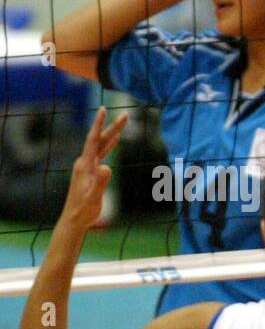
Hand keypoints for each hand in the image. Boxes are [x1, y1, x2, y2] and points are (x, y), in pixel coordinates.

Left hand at [59, 107, 128, 232]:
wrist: (74, 219)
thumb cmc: (83, 210)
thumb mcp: (93, 197)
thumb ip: (100, 182)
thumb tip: (107, 167)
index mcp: (84, 165)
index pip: (93, 140)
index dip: (99, 124)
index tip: (104, 109)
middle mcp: (84, 162)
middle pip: (100, 140)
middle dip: (112, 126)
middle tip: (126, 114)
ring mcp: (87, 166)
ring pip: (102, 145)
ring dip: (112, 133)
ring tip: (122, 122)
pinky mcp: (91, 171)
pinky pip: (102, 153)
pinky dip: (110, 144)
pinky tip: (116, 139)